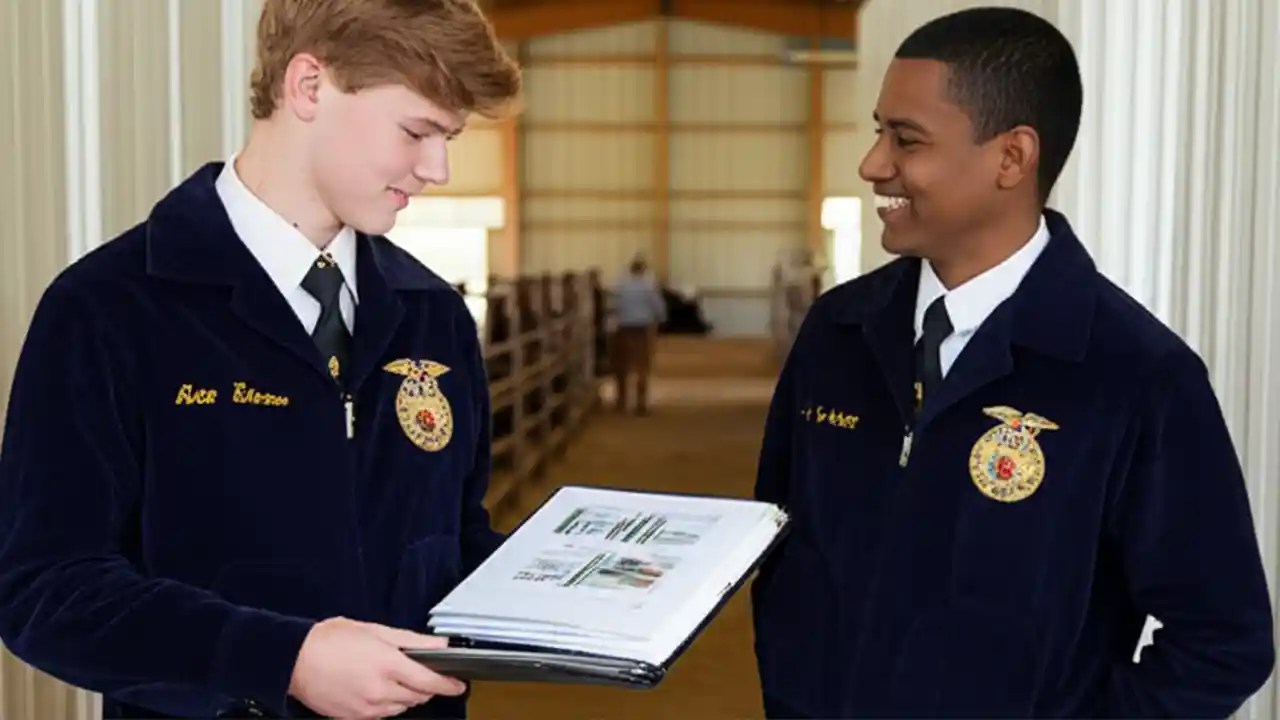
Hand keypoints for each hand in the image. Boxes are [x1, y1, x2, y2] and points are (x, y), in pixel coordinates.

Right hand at [288, 617, 465, 718]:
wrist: (294, 659)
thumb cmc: (331, 640)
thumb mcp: (376, 631)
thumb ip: (412, 640)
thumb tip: (439, 645)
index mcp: (388, 665)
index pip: (430, 682)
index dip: (448, 685)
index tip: (458, 684)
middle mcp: (380, 690)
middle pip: (418, 697)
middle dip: (425, 686)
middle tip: (419, 672)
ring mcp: (367, 708)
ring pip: (402, 708)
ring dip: (406, 696)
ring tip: (392, 676)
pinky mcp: (355, 718)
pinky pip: (383, 715)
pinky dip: (388, 704)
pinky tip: (378, 688)